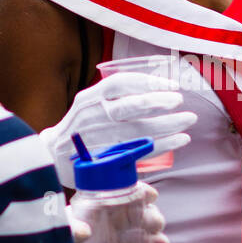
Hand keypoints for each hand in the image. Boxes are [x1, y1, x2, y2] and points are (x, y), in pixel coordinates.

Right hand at [40, 72, 197, 188]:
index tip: (170, 84)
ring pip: (137, 130)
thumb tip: (158, 89)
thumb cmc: (81, 128)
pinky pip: (138, 151)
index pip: (118, 84)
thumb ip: (116, 99)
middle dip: (157, 102)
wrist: (52, 158)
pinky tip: (180, 139)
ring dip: (167, 125)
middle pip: (128, 107)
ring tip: (189, 120)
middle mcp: (91, 117)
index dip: (146, 82)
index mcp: (88, 99)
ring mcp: (97, 141)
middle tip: (180, 100)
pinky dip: (162, 145)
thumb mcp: (90, 107)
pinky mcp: (104, 160)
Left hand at [66, 182, 171, 242]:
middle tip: (156, 225)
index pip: (123, 195)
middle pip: (139, 218)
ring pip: (143, 242)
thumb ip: (68, 229)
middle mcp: (110, 226)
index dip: (140, 192)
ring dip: (155, 241)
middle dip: (152, 219)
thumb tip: (85, 231)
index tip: (151, 195)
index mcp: (98, 210)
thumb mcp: (59, 232)